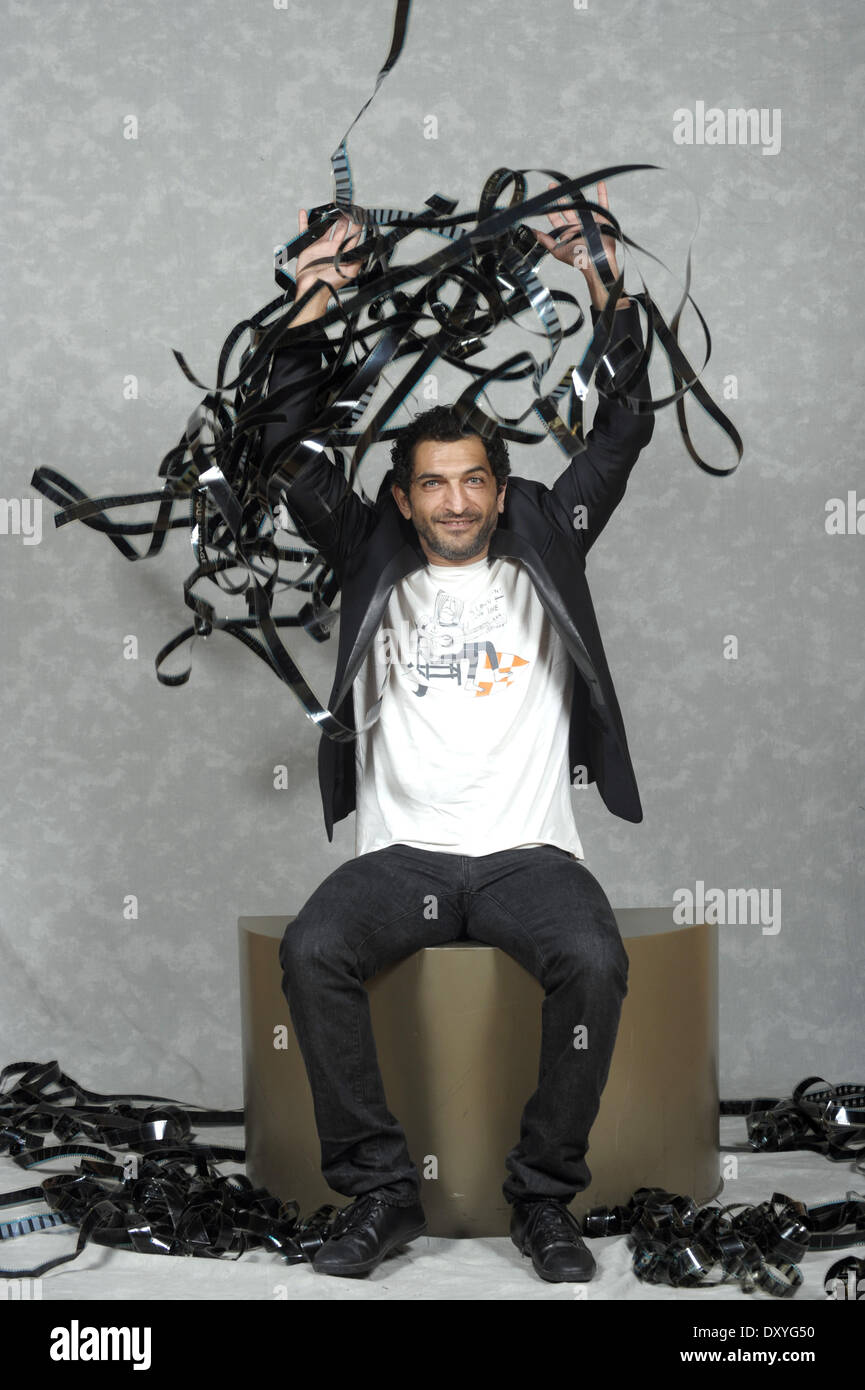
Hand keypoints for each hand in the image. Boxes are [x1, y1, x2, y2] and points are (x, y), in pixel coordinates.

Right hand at [294, 207, 364, 299]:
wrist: (312, 288)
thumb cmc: (329, 283)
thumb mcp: (349, 272)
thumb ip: (358, 260)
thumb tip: (366, 249)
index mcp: (344, 254)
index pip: (353, 236)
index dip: (357, 226)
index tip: (359, 215)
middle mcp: (333, 249)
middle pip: (341, 229)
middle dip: (345, 218)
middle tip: (347, 208)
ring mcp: (321, 247)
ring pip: (326, 228)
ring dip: (329, 218)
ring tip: (332, 208)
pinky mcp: (308, 247)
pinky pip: (305, 232)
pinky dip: (304, 222)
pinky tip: (304, 213)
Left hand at [532, 180, 628, 310]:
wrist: (597, 261)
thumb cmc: (579, 260)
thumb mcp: (558, 251)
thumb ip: (546, 241)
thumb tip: (533, 233)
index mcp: (567, 234)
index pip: (556, 220)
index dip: (551, 210)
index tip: (545, 199)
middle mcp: (578, 227)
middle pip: (568, 209)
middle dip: (561, 198)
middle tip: (553, 187)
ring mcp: (590, 223)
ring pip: (583, 205)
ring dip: (577, 194)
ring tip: (572, 182)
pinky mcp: (602, 220)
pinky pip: (603, 206)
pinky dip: (602, 195)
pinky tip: (600, 184)